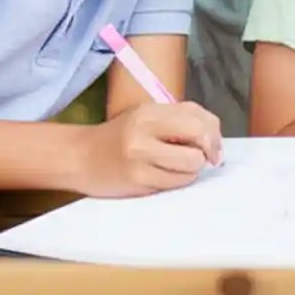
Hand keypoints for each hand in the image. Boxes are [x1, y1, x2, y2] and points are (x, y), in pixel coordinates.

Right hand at [72, 102, 222, 197]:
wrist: (79, 158)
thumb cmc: (118, 139)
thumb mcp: (145, 119)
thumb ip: (178, 122)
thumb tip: (214, 141)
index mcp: (150, 111)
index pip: (198, 115)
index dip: (214, 132)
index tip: (212, 146)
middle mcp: (145, 130)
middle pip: (199, 136)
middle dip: (208, 150)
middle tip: (202, 159)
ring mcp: (141, 156)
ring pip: (191, 164)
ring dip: (192, 170)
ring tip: (177, 168)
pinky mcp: (139, 180)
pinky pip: (176, 182)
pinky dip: (178, 181)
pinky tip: (164, 176)